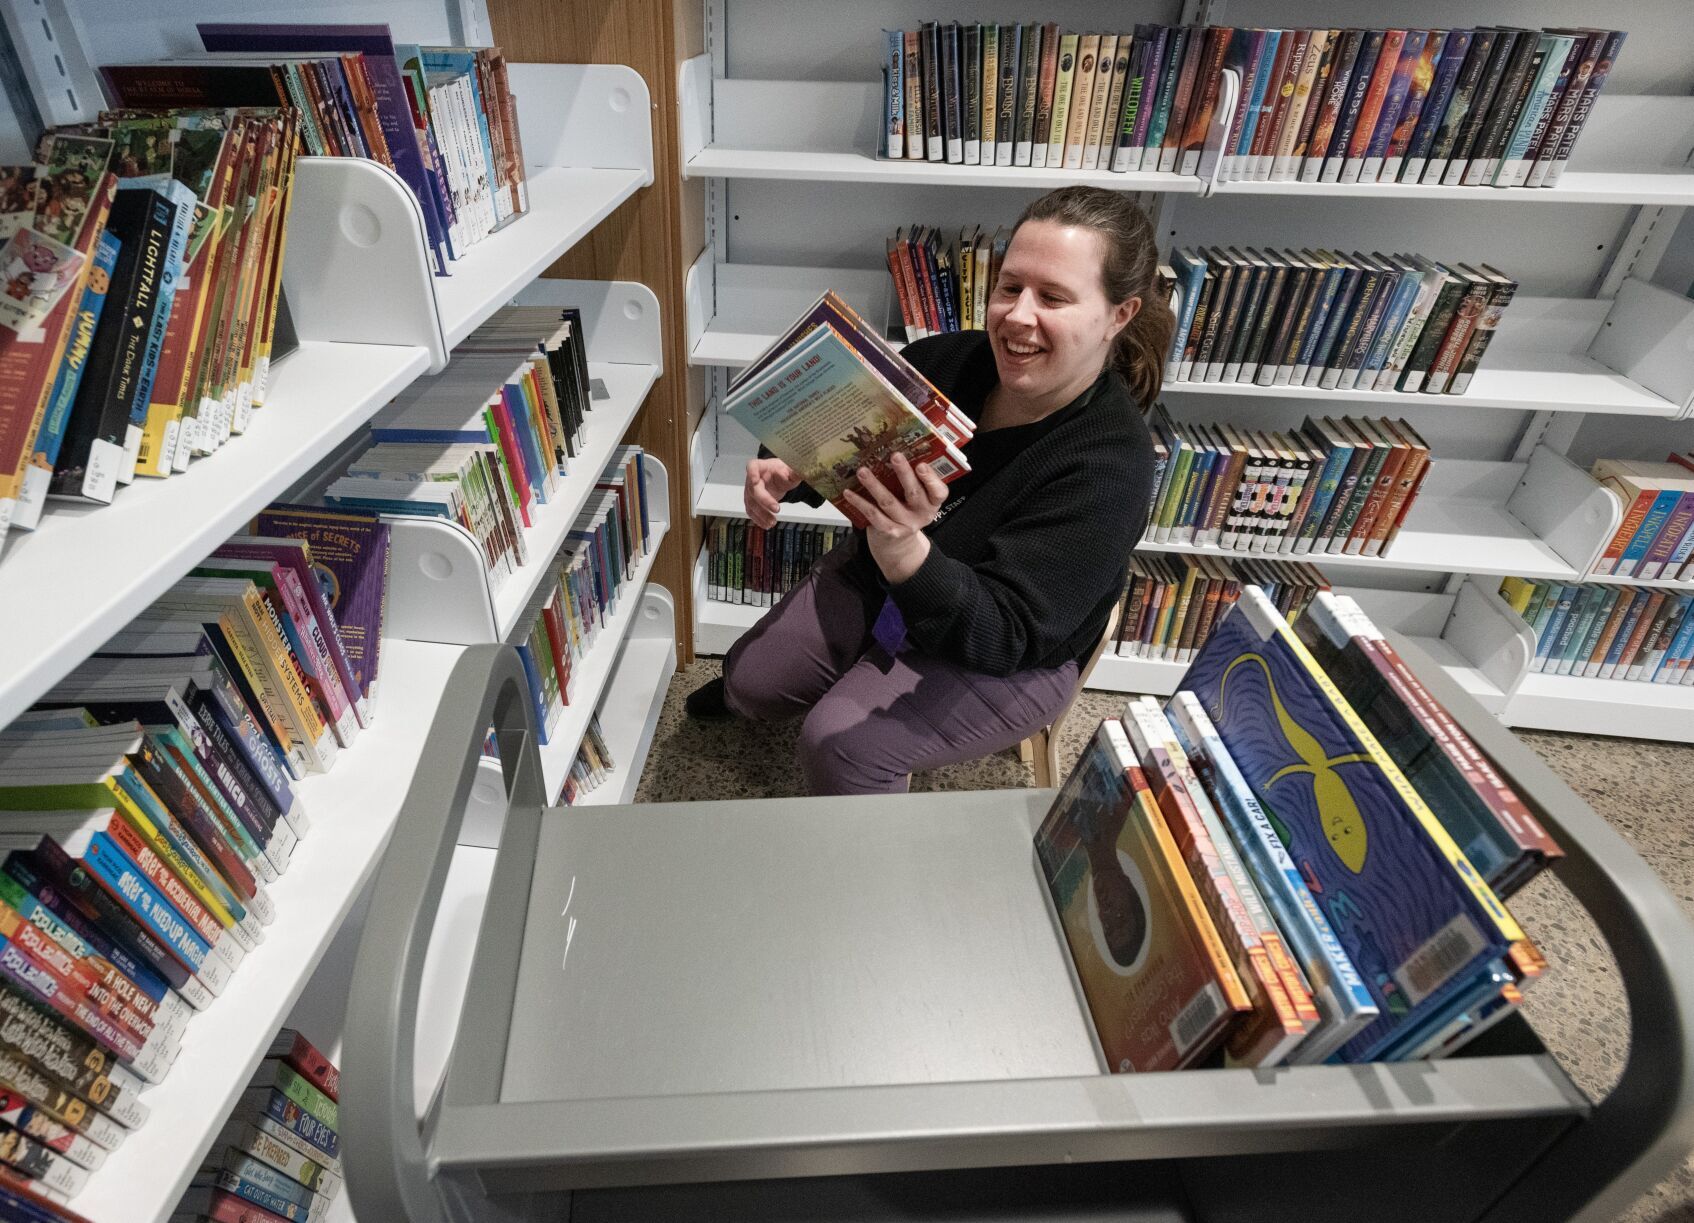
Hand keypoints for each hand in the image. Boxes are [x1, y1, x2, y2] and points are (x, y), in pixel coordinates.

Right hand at [744, 456, 802, 528]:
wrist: (778, 477)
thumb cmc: (781, 471)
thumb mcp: (790, 470)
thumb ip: (795, 472)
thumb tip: (804, 472)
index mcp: (760, 467)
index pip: (752, 466)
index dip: (752, 473)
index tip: (755, 480)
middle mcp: (752, 479)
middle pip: (753, 490)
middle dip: (765, 501)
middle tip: (777, 509)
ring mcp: (750, 492)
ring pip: (752, 504)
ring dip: (762, 514)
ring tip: (773, 522)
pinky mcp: (751, 502)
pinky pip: (752, 512)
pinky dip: (759, 520)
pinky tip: (767, 525)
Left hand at [841, 453, 948, 584]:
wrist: (899, 545)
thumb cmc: (908, 511)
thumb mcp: (918, 499)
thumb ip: (915, 481)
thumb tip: (897, 453)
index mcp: (932, 502)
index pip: (939, 492)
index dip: (931, 479)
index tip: (921, 465)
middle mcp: (921, 514)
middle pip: (914, 493)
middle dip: (904, 473)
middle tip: (895, 456)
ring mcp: (905, 524)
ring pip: (889, 502)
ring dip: (874, 485)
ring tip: (863, 471)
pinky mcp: (888, 531)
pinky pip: (873, 515)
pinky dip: (860, 503)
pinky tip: (849, 492)